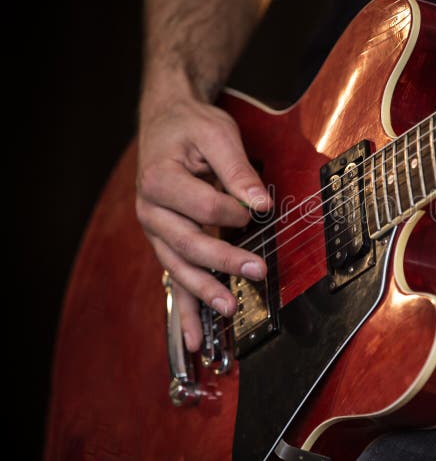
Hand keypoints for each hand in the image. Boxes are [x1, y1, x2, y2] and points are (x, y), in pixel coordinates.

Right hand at [136, 98, 270, 351]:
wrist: (166, 122)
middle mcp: (151, 211)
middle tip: (258, 271)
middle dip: (224, 261)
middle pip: (188, 243)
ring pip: (179, 267)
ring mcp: (156, 231)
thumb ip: (237, 170)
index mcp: (159, 180)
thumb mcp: (216, 134)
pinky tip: (196, 338)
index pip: (201, 206)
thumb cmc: (191, 127)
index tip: (256, 210)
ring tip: (229, 309)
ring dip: (204, 291)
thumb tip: (259, 204)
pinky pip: (175, 279)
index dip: (232, 211)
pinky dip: (186, 310)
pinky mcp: (167, 243)